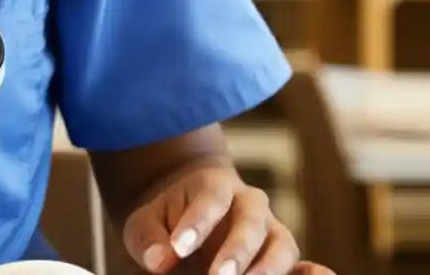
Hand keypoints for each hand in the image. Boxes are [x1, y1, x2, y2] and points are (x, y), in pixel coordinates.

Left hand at [121, 160, 332, 274]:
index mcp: (215, 185)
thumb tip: (159, 261)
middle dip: (236, 251)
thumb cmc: (166, 223)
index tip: (178, 249)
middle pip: (251, 222)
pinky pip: (307, 268)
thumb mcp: (144, 225)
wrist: (191, 220)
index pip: (211, 198)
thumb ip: (149, 239)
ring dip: (268, 269)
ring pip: (281, 246)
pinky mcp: (286, 260)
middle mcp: (251, 205)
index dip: (197, 223)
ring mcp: (273, 232)